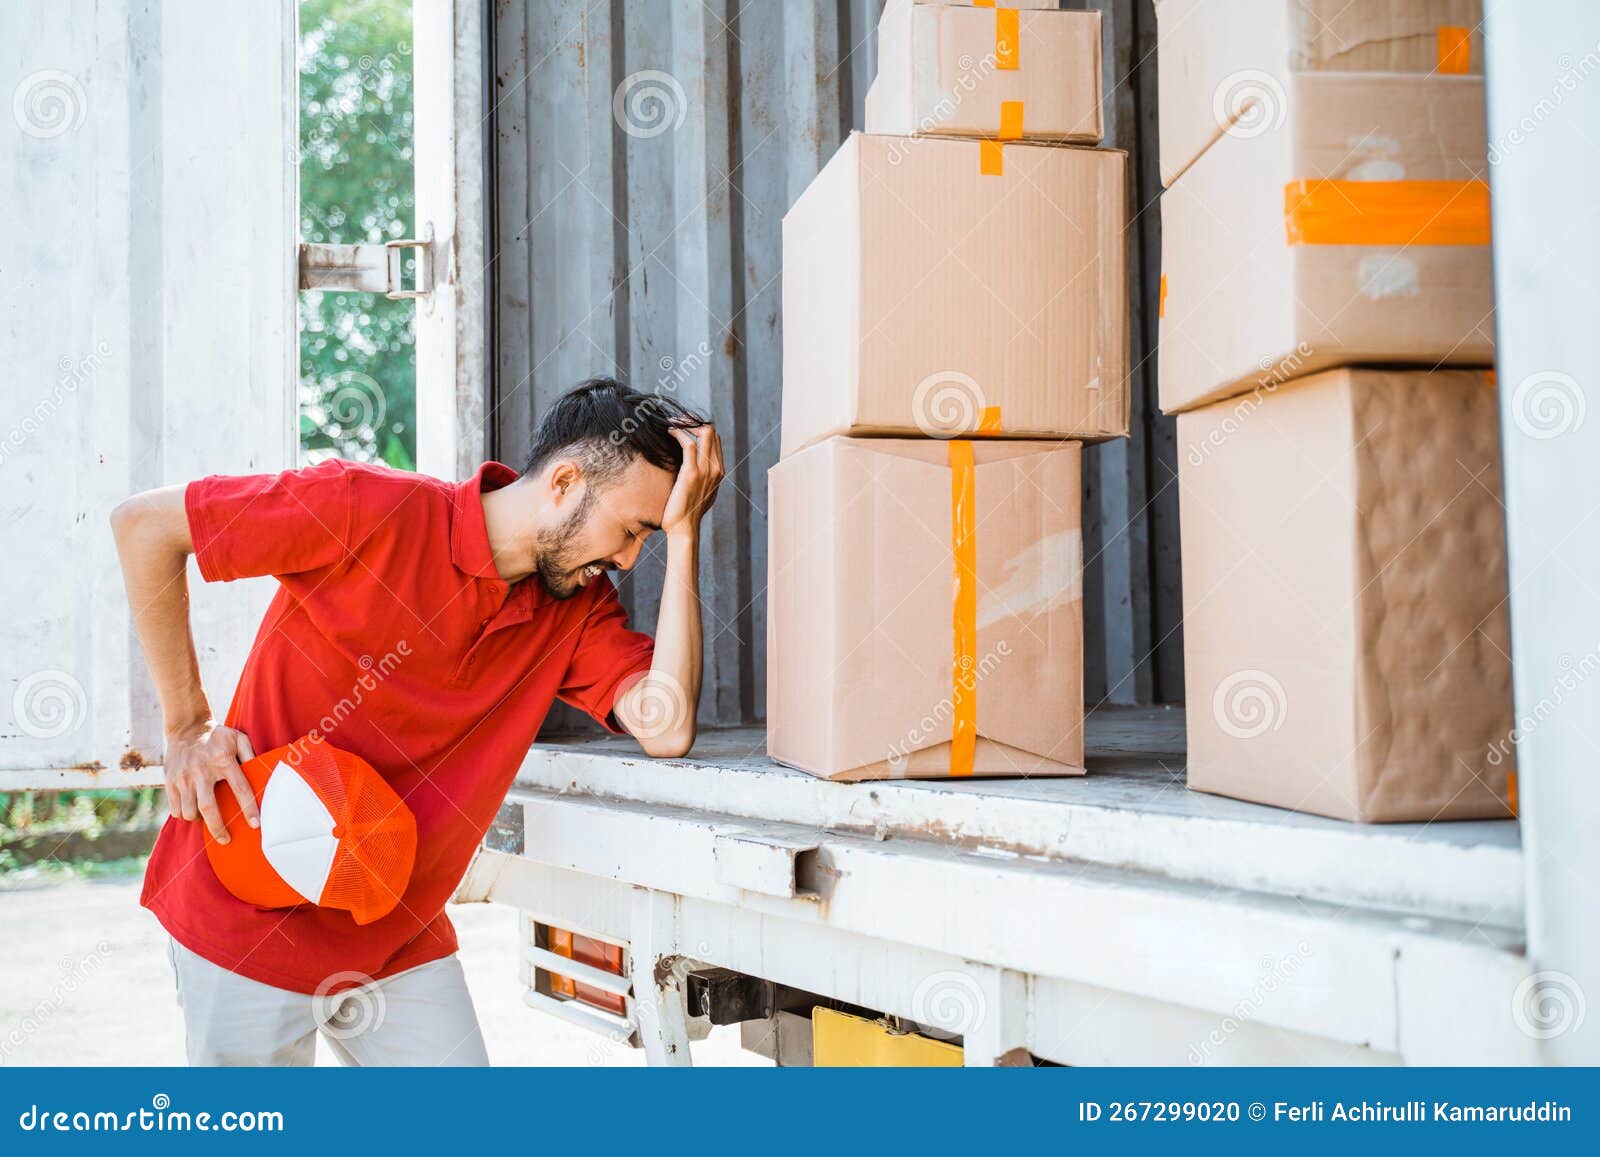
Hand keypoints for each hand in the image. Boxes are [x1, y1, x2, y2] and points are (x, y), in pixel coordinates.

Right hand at [163, 720, 259, 843]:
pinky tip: (193, 812)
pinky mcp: (170, 782)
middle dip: (218, 828)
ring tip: (208, 819)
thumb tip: (261, 773)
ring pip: (189, 812)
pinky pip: (176, 809)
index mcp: (223, 761)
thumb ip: (250, 754)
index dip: (249, 809)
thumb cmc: (218, 736)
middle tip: (226, 840)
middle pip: (208, 808)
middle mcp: (202, 771)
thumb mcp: (239, 738)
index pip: (240, 790)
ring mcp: (183, 778)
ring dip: (200, 821)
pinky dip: (184, 815)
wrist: (187, 728)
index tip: (256, 825)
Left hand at [662, 423, 724, 537]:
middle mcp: (716, 468)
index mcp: (719, 471)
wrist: (684, 528)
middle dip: (693, 421)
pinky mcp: (691, 473)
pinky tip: (669, 431)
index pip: (715, 438)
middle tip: (676, 420)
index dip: (699, 427)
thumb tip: (693, 467)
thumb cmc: (687, 511)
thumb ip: (702, 477)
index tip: (683, 425)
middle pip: (711, 431)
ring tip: (671, 422)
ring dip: (686, 423)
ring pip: (704, 432)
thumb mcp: (700, 492)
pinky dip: (678, 433)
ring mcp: (706, 470)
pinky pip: (688, 444)